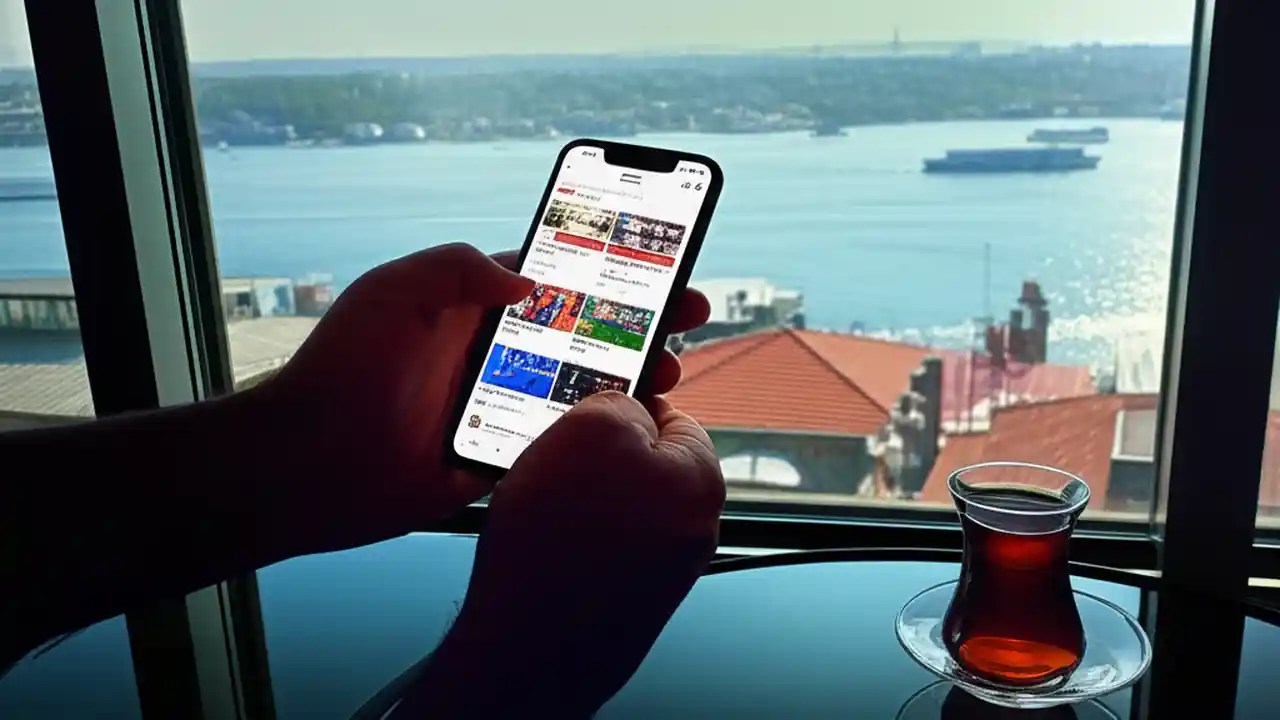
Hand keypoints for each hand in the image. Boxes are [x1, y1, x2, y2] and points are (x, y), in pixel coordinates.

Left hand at [256, 243, 710, 555]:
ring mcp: (499, 405)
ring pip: (582, 388)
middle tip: (688, 318)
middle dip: (637, 323)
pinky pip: (560, 442)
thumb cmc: (344, 368)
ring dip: (629, 378)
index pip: (555, 280)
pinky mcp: (500, 456)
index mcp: (471, 306)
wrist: (310, 464)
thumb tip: (531, 281)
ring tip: (668, 372)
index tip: (658, 265)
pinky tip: (634, 428)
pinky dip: (599, 435)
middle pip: (583, 333)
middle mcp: (492, 353)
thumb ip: (462, 266)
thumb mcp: (396, 289)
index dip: (608, 271)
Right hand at [400, 392, 724, 716]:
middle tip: (556, 456)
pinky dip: (570, 537)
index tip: (589, 405)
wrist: (528, 649)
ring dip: (578, 496)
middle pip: (644, 461)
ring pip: (616, 503)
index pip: (673, 415)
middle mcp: (693, 527)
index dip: (624, 404)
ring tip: (542, 507)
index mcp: (702, 480)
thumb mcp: (590, 429)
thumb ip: (620, 403)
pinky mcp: (627, 597)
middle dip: (598, 453)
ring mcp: (661, 567)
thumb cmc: (560, 543)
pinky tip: (543, 544)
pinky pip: (599, 545)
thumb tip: (628, 406)